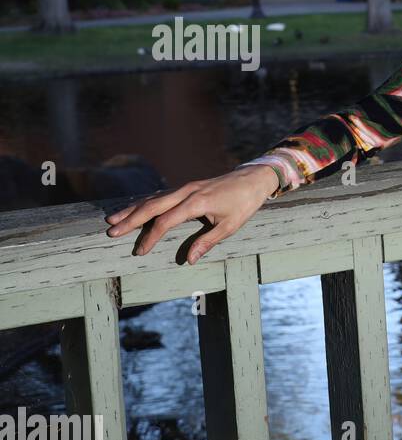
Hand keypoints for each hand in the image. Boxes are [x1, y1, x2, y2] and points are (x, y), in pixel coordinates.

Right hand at [104, 165, 280, 264]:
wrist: (252, 179)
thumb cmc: (243, 204)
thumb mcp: (230, 226)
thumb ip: (207, 242)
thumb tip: (188, 260)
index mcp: (196, 202)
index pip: (165, 221)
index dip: (150, 237)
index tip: (139, 251)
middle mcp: (186, 192)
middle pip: (151, 206)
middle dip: (130, 219)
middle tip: (111, 230)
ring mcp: (185, 187)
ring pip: (153, 198)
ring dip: (132, 209)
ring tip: (113, 219)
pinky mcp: (186, 187)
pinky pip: (161, 194)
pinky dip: (145, 202)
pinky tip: (134, 208)